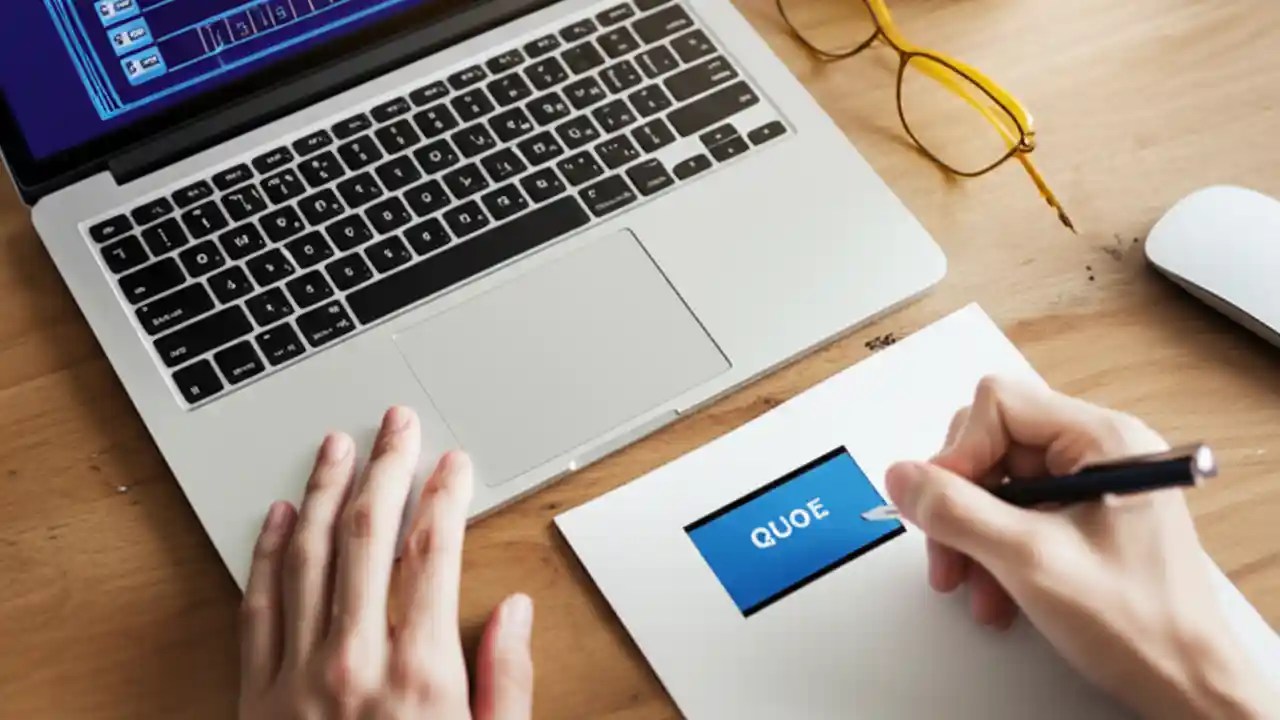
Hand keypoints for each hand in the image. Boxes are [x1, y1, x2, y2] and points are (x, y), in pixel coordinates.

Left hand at [239, 407, 533, 719]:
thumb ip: (507, 681)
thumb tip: (516, 613)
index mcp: (421, 676)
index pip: (434, 553)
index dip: (445, 496)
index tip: (452, 466)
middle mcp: (354, 664)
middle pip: (367, 537)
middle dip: (385, 469)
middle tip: (395, 428)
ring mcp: (297, 678)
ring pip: (307, 559)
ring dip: (324, 492)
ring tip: (337, 450)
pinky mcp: (257, 699)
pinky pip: (257, 609)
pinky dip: (266, 554)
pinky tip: (281, 516)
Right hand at [884, 376, 1277, 719]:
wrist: (1186, 683)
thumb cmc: (1140, 624)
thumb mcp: (1030, 561)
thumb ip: (957, 512)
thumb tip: (904, 477)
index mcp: (1104, 441)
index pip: (1001, 405)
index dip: (960, 451)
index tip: (940, 501)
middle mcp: (1100, 452)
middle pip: (993, 444)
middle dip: (960, 502)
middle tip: (949, 550)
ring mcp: (1092, 486)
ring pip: (998, 485)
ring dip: (971, 535)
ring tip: (970, 584)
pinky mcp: (1084, 519)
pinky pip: (1016, 516)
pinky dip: (993, 552)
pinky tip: (995, 592)